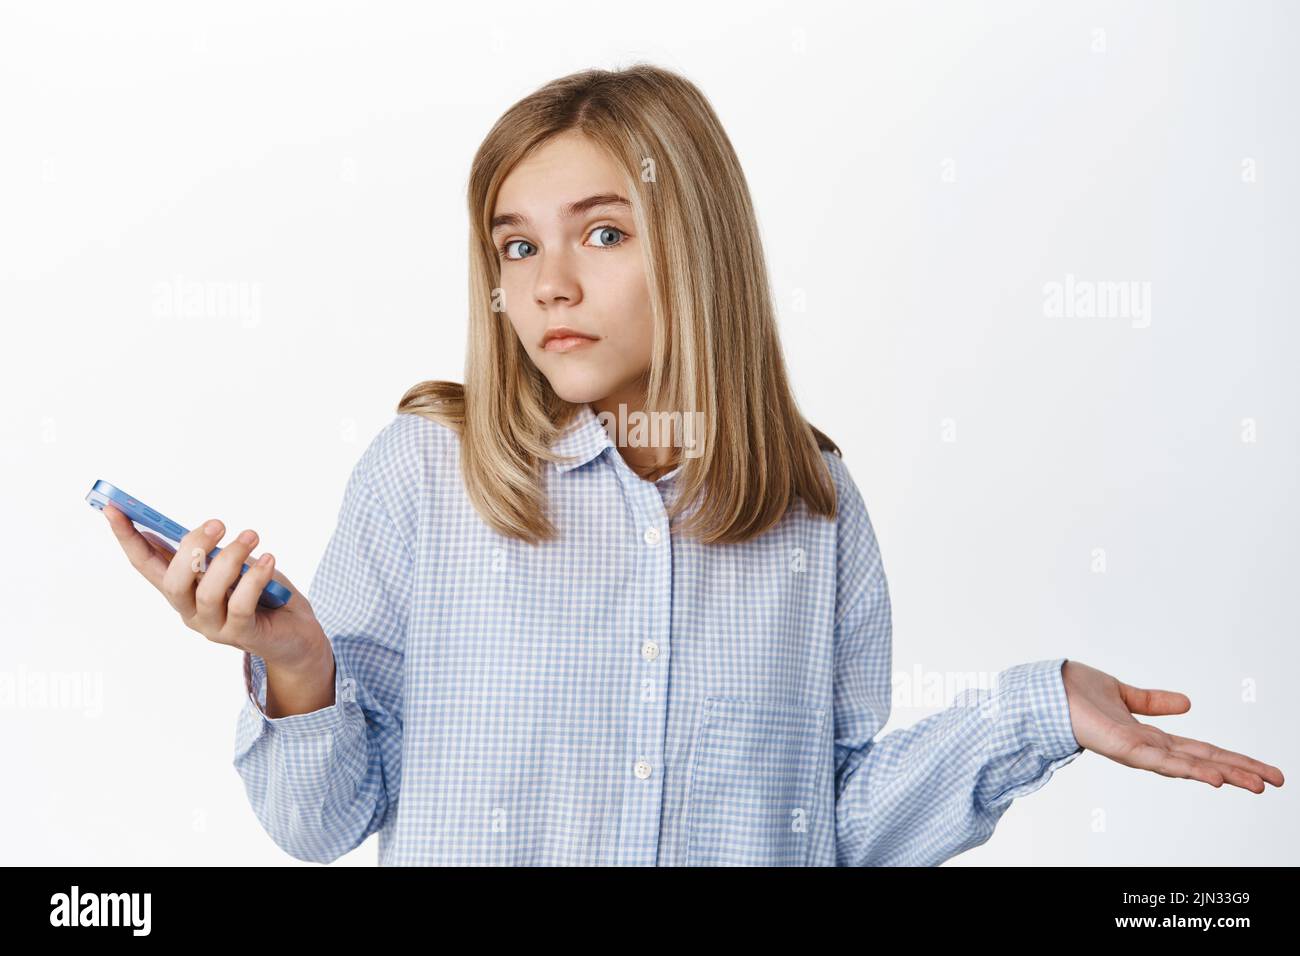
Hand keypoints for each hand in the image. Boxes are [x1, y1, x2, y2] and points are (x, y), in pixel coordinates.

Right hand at [102, 503, 328, 673]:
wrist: (296, 633)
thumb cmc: (262, 593)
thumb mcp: (233, 566)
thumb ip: (210, 553)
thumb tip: (192, 529)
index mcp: (182, 590)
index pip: (144, 563)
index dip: (126, 537)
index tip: (112, 508)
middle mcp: (190, 611)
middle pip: (174, 582)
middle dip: (192, 548)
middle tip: (218, 524)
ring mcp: (214, 627)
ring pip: (207, 592)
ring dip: (229, 558)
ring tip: (252, 535)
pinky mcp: (242, 635)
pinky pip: (242, 605)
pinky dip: (254, 578)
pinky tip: (268, 560)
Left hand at [1061, 660, 1283, 792]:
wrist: (1046, 690)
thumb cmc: (1075, 693)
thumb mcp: (1124, 695)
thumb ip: (1153, 702)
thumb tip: (1188, 703)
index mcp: (1149, 737)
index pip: (1199, 750)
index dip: (1231, 759)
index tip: (1262, 769)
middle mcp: (1146, 748)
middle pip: (1202, 761)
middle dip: (1240, 771)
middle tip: (1276, 782)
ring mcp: (1135, 751)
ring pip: (1189, 766)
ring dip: (1223, 774)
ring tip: (1256, 783)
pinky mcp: (1122, 748)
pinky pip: (1160, 761)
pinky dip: (1188, 769)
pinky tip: (1213, 775)